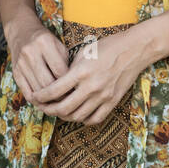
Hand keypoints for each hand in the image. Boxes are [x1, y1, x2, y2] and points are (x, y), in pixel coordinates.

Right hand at [6, 17, 68, 105]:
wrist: (22, 32)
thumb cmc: (46, 41)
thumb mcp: (58, 45)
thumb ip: (66, 62)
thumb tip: (73, 85)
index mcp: (44, 42)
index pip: (60, 71)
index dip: (69, 83)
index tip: (76, 89)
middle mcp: (30, 52)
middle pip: (47, 83)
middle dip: (59, 95)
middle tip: (68, 99)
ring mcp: (21, 64)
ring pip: (37, 91)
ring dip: (49, 100)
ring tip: (59, 103)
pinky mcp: (15, 73)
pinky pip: (27, 93)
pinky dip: (37, 100)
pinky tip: (45, 101)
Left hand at [27, 29, 146, 124]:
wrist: (133, 50)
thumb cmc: (107, 47)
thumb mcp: (83, 53)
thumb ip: (69, 69)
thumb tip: (56, 84)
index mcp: (81, 72)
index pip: (55, 90)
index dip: (41, 96)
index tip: (35, 97)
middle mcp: (91, 86)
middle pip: (63, 108)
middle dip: (49, 110)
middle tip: (43, 107)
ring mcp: (103, 96)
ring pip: (78, 116)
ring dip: (64, 116)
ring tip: (58, 111)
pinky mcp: (113, 102)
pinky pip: (94, 119)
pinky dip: (83, 120)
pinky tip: (77, 114)